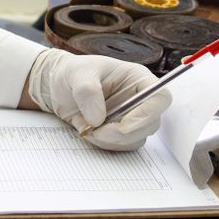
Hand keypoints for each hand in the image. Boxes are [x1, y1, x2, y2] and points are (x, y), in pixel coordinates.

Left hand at [26, 49, 169, 150]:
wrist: (58, 88)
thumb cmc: (73, 73)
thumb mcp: (77, 74)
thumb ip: (88, 92)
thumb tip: (98, 118)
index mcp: (137, 78)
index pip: (160, 97)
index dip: (148, 114)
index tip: (123, 125)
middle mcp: (139, 99)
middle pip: (151, 123)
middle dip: (125, 133)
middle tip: (98, 132)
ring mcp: (131, 117)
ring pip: (137, 138)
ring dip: (113, 141)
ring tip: (89, 129)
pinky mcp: (120, 132)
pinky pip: (122, 146)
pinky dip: (106, 145)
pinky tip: (89, 132)